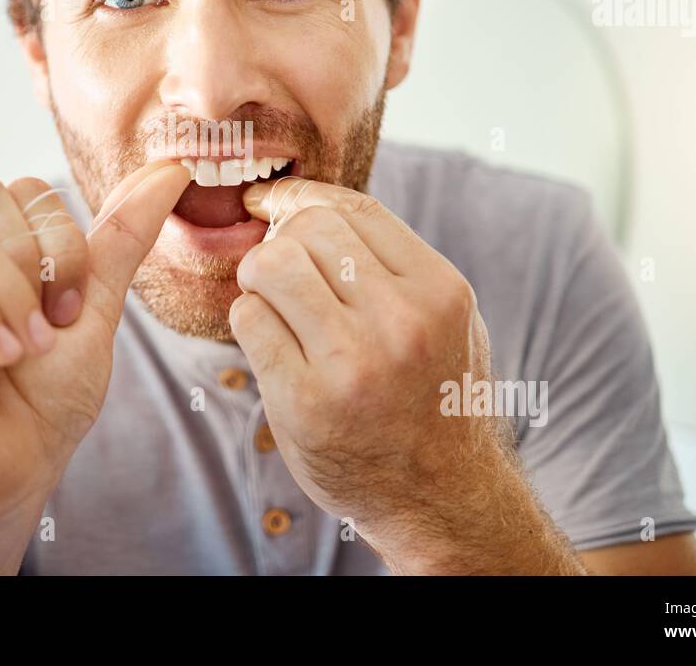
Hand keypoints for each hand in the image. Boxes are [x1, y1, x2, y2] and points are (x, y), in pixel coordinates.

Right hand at [0, 159, 189, 535]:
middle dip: (29, 258)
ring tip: (21, 349)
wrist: (6, 477)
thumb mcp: (92, 309)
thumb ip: (121, 237)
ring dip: (2, 291)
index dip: (57, 240)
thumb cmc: (42, 402)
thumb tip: (170, 168)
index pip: (17, 188)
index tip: (70, 310)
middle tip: (47, 326)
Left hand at [230, 178, 516, 564]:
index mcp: (439, 291)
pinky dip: (250, 322)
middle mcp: (401, 322)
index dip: (301, 197)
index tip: (273, 203)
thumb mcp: (446, 320)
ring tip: (277, 307)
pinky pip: (248, 320)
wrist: (439, 496)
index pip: (354, 209)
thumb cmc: (433, 395)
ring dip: (260, 280)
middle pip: (307, 230)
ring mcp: (351, 363)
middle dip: (282, 242)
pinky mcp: (304, 402)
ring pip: (270, 266)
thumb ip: (394, 263)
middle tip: (284, 276)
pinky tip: (272, 344)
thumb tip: (304, 201)